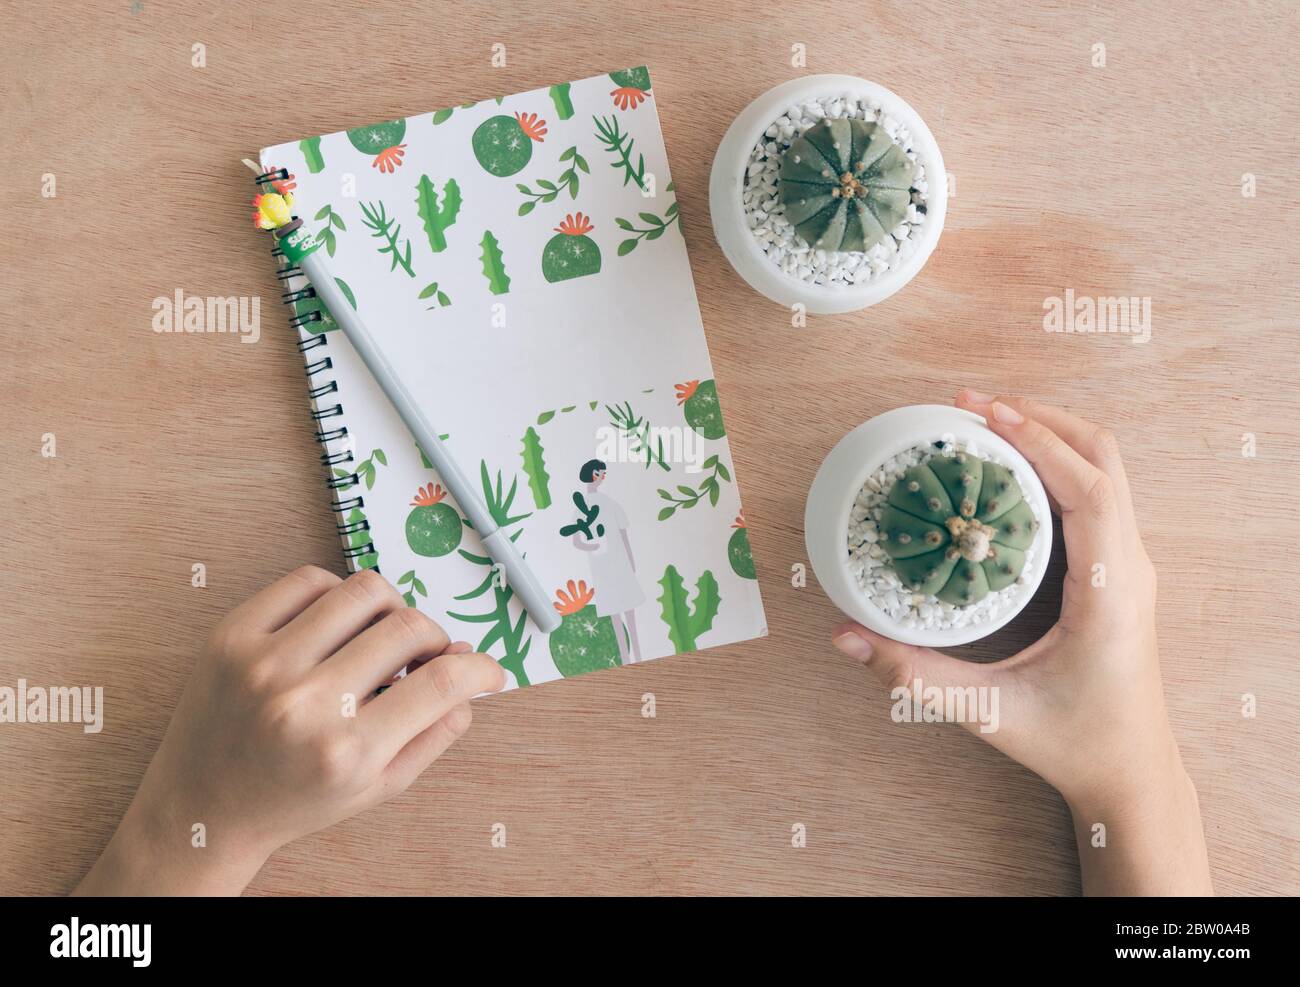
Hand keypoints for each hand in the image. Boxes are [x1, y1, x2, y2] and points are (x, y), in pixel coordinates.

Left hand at [75, 567, 504, 894]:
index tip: (486, 670)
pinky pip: (309, 581)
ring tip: (379, 638)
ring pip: (365, 591)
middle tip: (425, 658)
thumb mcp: (377, 786)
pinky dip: (336, 595)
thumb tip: (472, 671)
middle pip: (409, 628)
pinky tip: (335, 626)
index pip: (442, 683)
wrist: (201, 810)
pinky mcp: (232, 635)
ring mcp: (264, 663)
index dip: (479, 669)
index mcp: (346, 752)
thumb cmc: (293, 801)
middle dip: (433, 640)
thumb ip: (435, 732)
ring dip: (390, 610)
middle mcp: (305, 704)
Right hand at [832, 393, 1211, 894]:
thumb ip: (913, 674)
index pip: (1090, 490)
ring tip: (985, 420)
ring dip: (1050, 432)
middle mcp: (1129, 565)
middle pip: (1103, 456)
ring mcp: (1129, 563)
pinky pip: (1093, 492)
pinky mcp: (1118, 567)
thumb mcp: (987, 711)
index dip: (1041, 442)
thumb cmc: (1071, 743)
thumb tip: (847, 637)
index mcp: (1112, 590)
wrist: (1129, 772)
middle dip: (1041, 417)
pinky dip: (1054, 461)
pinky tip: (1006, 468)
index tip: (989, 414)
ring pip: (1104, 467)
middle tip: (972, 405)